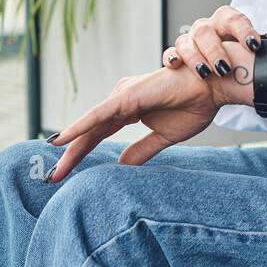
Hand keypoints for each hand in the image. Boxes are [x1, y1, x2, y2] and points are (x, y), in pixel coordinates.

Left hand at [46, 64, 218, 180]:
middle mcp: (121, 99)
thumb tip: (121, 166)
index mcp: (129, 108)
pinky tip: (61, 140)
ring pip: (90, 126)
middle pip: (90, 132)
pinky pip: (98, 115)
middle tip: (52, 178)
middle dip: (71, 156)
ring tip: (56, 170)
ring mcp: (123, 96)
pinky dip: (78, 127)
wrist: (214, 88)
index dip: (81, 153)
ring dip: (71, 148)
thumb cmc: (195, 105)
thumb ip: (141, 150)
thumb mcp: (164, 136)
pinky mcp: (127, 96)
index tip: (65, 173)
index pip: (98, 134)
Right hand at [162, 5, 261, 82]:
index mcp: (226, 22)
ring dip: (195, 58)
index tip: (254, 45)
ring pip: (186, 41)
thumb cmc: (241, 60)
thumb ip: (259, 52)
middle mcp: (206, 28)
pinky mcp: (177, 55)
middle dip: (215, 50)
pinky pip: (170, 53)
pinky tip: (176, 65)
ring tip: (205, 73)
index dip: (243, 30)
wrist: (226, 72)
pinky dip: (171, 58)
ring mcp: (190, 40)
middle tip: (225, 68)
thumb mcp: (251, 52)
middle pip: (206, 32)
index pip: (233, 19)